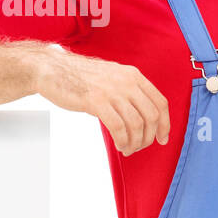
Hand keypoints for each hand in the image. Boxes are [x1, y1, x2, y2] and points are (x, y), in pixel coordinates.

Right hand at [31, 49, 169, 154]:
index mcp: (133, 75)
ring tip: (126, 149)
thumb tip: (143, 116)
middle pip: (151, 116)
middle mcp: (126, 81)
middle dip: (149, 137)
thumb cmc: (79, 76)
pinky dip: (122, 140)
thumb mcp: (111, 76)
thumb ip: (128, 90)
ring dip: (135, 142)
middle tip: (139, 147)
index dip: (165, 124)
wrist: (52, 69)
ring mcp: (111, 91)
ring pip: (136, 124)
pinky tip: (118, 144)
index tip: (162, 138)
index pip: (160, 102)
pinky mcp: (96, 101)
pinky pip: (118, 127)